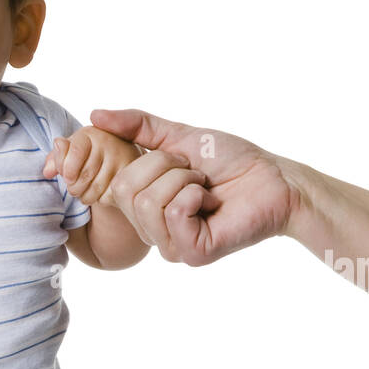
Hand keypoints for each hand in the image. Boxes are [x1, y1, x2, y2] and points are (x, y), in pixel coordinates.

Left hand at [41, 125, 142, 205]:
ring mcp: (122, 159)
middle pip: (84, 175)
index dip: (67, 171)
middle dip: (74, 188)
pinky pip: (108, 197)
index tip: (67, 178)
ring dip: (85, 197)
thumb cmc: (88, 155)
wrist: (121, 157)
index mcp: (90, 133)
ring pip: (96, 190)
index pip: (74, 152)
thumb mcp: (69, 152)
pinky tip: (100, 193)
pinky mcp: (130, 176)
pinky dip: (100, 200)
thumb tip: (47, 171)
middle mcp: (109, 142)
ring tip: (86, 191)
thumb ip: (55, 160)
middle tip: (75, 187)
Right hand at [90, 109, 299, 263]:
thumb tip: (94, 114)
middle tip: (196, 175)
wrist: (274, 178)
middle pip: (128, 191)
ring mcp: (170, 247)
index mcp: (143, 209)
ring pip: (148, 203)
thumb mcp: (177, 136)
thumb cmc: (231, 160)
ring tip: (205, 189)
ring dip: (185, 181)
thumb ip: (136, 127)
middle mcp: (152, 233)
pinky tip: (212, 204)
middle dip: (167, 168)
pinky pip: (175, 214)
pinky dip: (196, 196)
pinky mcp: (191, 254)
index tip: (181, 162)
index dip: (151, 160)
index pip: (117, 181)